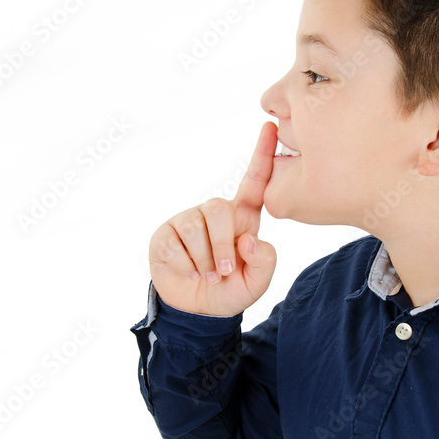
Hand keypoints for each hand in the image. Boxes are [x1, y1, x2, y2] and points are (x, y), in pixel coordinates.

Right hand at [148, 121, 278, 316]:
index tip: (272, 127)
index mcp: (243, 219)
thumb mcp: (256, 283)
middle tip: (225, 273)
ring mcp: (189, 220)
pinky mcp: (167, 233)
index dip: (263, 155)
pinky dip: (186, 265)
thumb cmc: (230, 291)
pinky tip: (189, 272)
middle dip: (224, 246)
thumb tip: (250, 240)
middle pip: (220, 209)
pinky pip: (177, 241)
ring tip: (208, 276)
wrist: (197, 311)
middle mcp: (216, 213)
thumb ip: (265, 263)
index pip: (255, 183)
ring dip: (206, 260)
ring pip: (197, 226)